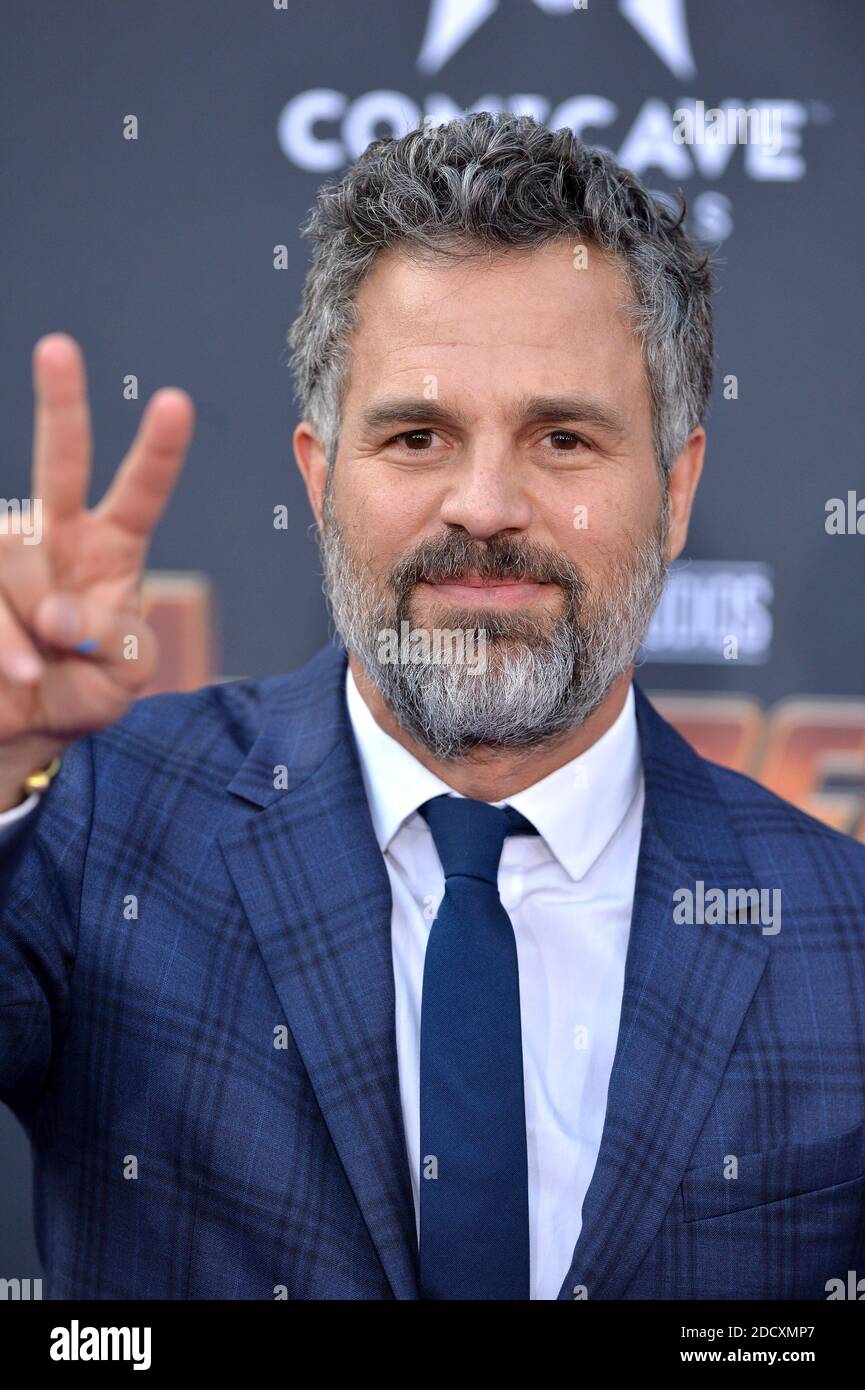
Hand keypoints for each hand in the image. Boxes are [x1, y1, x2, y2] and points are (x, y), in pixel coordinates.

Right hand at [0, 334, 194, 807]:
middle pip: (59, 463)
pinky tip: (15, 674)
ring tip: (36, 668)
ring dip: (33, 623)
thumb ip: (112, 643)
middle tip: (59, 347)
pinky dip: (6, 647)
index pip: (140, 493)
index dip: (157, 451)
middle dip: (60, 405)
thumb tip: (58, 612)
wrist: (18, 727)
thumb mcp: (122, 676)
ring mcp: (5, 554)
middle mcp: (54, 535)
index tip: (174, 402)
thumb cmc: (81, 690)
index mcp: (111, 548)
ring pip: (16, 557)